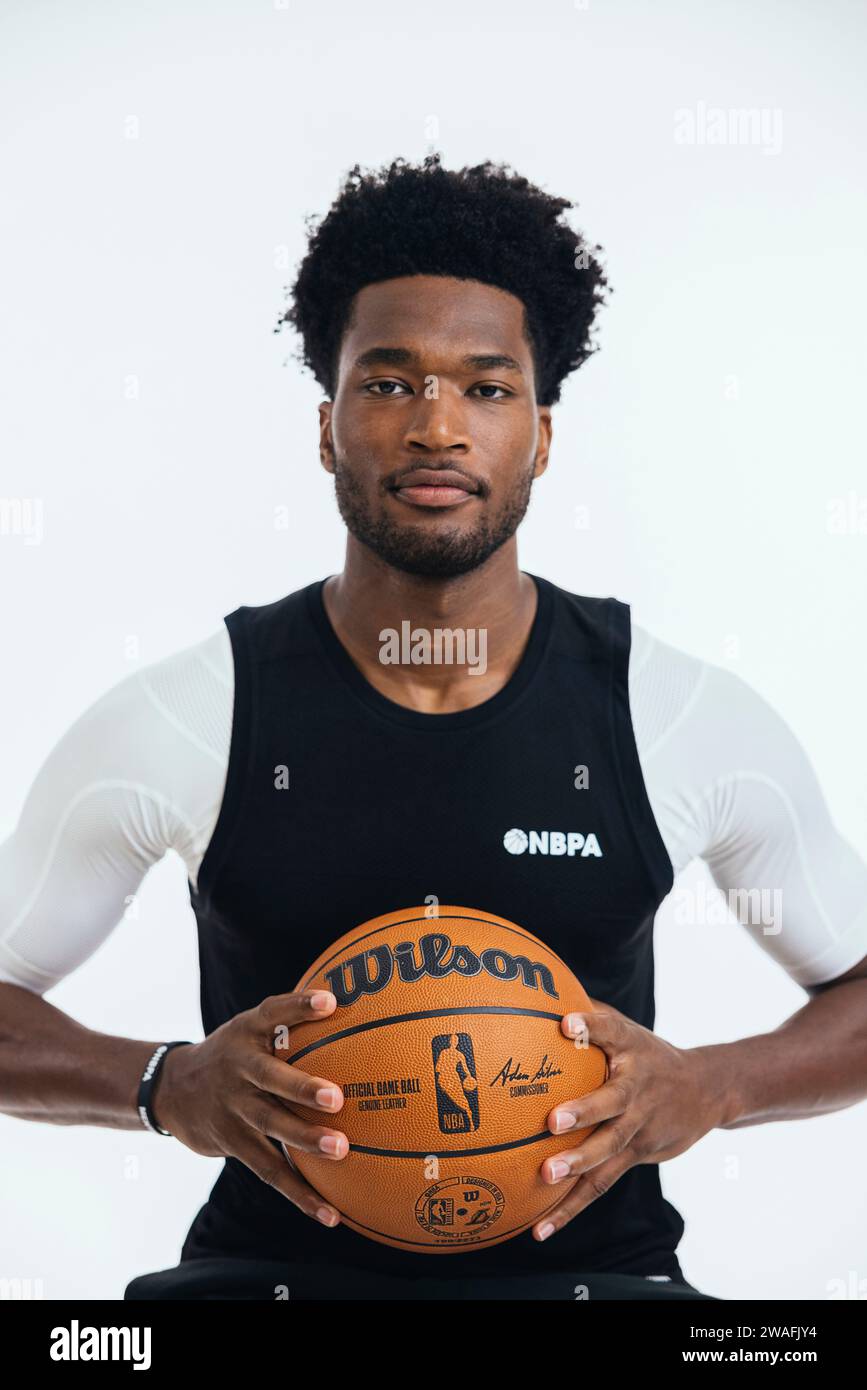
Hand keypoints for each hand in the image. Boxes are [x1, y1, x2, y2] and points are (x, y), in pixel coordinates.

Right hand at [153, 990, 346, 1228]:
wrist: (169, 1089)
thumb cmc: (232, 1053)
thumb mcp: (249, 1028)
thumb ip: (289, 1021)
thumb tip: (350, 1006)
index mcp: (247, 1033)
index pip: (273, 1013)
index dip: (299, 1006)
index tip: (329, 1002)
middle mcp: (238, 1069)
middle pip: (271, 1078)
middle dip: (302, 1087)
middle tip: (336, 1096)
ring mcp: (233, 1108)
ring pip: (271, 1126)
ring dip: (305, 1141)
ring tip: (341, 1150)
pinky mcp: (232, 1142)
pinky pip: (270, 1170)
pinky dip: (300, 1193)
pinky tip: (330, 1213)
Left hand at [532, 1001, 724, 1241]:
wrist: (706, 1090)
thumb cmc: (648, 1053)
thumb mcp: (626, 1028)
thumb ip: (588, 1015)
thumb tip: (537, 996)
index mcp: (631, 1050)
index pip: (611, 1032)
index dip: (590, 1026)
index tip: (566, 1023)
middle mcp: (636, 1089)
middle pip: (610, 1101)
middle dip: (583, 1111)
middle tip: (553, 1121)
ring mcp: (639, 1126)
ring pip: (608, 1148)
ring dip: (577, 1164)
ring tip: (545, 1176)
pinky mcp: (636, 1155)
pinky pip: (600, 1184)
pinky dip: (570, 1207)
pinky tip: (539, 1228)